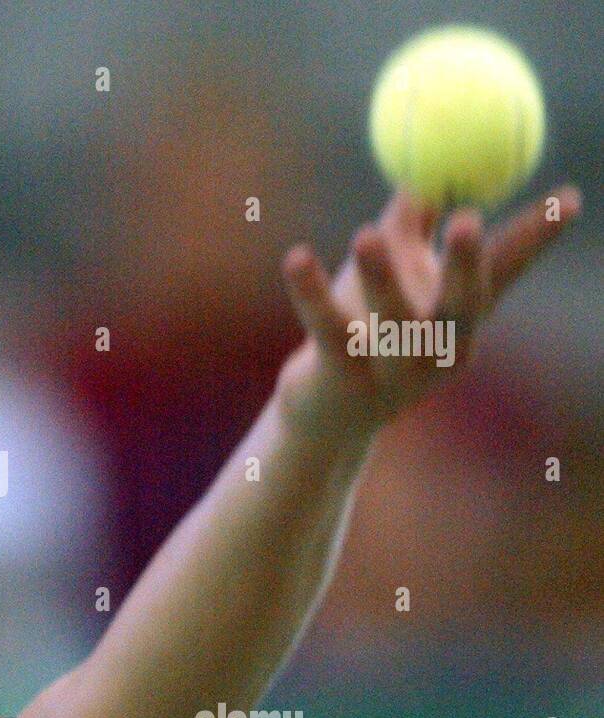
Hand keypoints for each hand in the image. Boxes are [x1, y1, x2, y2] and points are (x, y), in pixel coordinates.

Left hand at [277, 184, 582, 438]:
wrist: (327, 413)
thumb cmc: (368, 330)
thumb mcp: (398, 273)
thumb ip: (412, 220)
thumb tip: (426, 157)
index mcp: (461, 320)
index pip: (505, 272)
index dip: (536, 238)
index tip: (568, 197)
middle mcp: (438, 349)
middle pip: (463, 306)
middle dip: (469, 264)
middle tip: (469, 218)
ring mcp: (393, 370)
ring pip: (392, 322)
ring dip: (380, 277)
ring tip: (366, 234)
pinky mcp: (344, 378)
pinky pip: (327, 328)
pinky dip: (310, 291)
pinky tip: (296, 258)